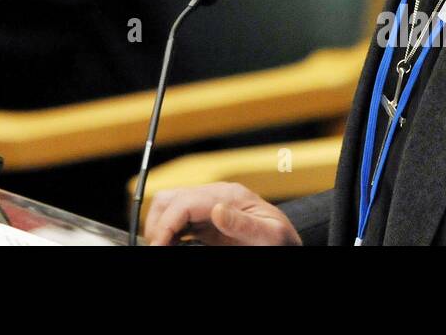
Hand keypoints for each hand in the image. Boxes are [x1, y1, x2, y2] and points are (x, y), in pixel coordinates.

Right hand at [143, 182, 301, 245]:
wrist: (288, 244)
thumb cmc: (282, 242)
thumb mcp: (270, 235)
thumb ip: (244, 223)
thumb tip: (216, 209)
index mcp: (229, 195)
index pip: (184, 202)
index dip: (166, 223)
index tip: (158, 246)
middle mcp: (215, 195)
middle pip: (170, 198)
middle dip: (158, 223)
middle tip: (157, 248)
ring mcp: (209, 206)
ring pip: (170, 206)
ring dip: (161, 226)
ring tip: (162, 247)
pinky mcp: (207, 220)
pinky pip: (179, 220)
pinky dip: (169, 232)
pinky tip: (171, 246)